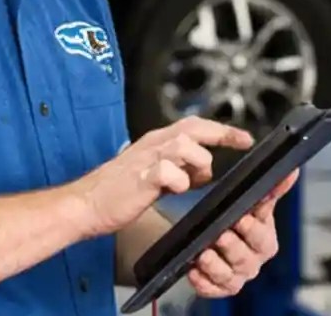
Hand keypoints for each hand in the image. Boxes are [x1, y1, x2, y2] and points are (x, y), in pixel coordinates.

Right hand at [71, 116, 254, 238]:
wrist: (86, 204)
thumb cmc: (117, 191)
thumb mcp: (154, 175)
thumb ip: (178, 169)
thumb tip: (203, 172)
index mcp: (156, 143)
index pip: (194, 127)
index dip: (221, 130)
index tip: (244, 138)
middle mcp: (152, 145)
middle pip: (193, 128)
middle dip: (220, 134)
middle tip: (241, 142)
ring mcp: (145, 160)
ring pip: (183, 145)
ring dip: (197, 161)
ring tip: (194, 180)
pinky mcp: (139, 178)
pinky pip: (166, 172)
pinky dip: (178, 180)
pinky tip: (176, 190)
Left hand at [187, 169, 298, 297]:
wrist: (213, 237)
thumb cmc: (238, 220)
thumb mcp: (251, 203)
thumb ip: (270, 189)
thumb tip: (292, 171)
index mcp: (263, 240)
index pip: (262, 237)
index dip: (253, 230)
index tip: (242, 219)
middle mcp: (252, 261)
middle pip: (246, 259)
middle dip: (234, 248)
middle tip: (221, 235)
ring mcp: (235, 276)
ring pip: (229, 276)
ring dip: (216, 266)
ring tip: (203, 254)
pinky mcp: (217, 287)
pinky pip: (211, 289)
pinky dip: (203, 282)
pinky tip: (193, 272)